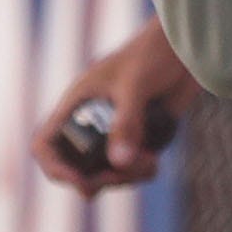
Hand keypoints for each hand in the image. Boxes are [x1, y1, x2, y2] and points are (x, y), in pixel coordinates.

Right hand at [32, 18, 200, 194]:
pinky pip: (133, 169)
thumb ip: (126, 123)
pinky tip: (155, 160)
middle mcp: (91, 122)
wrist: (184, 50)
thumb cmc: (151, 55)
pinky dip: (142, 172)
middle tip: (122, 174)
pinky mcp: (139, 138)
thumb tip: (119, 163)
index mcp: (76, 106)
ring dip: (126, 178)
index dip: (55, 167)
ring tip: (149, 162)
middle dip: (99, 179)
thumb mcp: (134, 86)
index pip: (47, 143)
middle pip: (78, 168)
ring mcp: (115, 132)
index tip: (80, 180)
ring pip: (108, 173)